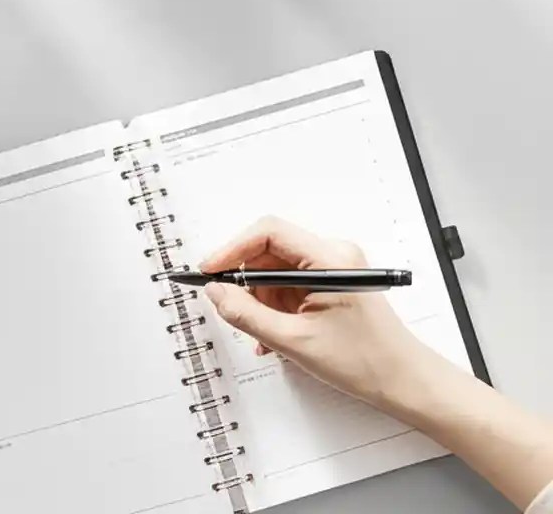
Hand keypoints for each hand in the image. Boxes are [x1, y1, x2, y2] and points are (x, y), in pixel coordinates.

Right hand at [198, 216, 431, 408]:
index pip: (268, 232)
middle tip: (230, 308)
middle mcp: (333, 256)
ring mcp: (333, 269)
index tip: (210, 271)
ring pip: (276, 272)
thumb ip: (246, 314)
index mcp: (330, 259)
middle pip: (270, 252)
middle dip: (246, 282)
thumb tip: (215, 292)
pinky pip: (289, 286)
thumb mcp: (293, 340)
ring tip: (263, 334)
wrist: (403, 381)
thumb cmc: (365, 361)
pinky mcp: (331, 284)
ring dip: (261, 301)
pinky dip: (275, 308)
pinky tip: (275, 335)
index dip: (232, 249)